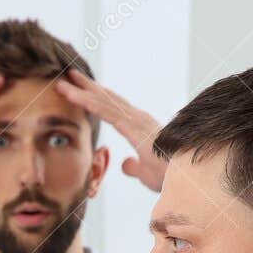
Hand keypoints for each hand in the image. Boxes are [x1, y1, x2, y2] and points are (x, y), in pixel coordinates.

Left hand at [55, 69, 167, 191]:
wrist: (188, 177)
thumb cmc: (171, 177)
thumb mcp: (146, 173)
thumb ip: (134, 167)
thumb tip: (125, 164)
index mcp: (139, 127)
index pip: (112, 109)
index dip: (95, 98)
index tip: (78, 89)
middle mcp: (137, 119)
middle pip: (107, 99)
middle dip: (86, 87)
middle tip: (67, 75)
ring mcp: (136, 121)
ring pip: (104, 102)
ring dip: (82, 91)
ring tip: (64, 81)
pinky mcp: (135, 129)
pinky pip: (109, 113)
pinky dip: (92, 103)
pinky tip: (78, 97)